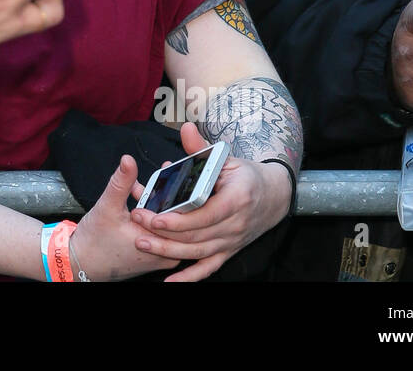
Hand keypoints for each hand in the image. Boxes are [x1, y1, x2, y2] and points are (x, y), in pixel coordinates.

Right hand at [68, 154, 182, 280]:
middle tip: (155, 177)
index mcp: (157, 243)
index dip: (174, 188)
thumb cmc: (94, 242)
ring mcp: (162, 257)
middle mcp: (165, 254)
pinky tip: (140, 205)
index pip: (180, 213)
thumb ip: (120, 182)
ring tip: (140, 191)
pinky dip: (156, 217)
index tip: (167, 171)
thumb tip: (128, 161)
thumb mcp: (106, 207)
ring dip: (159, 206)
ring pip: (171, 226)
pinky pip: (164, 233)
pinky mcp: (157, 257)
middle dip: (165, 195)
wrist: (83, 264)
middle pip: (178, 219)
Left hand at [127, 123, 290, 281]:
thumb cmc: (245, 175)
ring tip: (142, 243)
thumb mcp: (226, 159)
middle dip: (165, 233)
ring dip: (169, 251)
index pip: (204, 215)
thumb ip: (202, 149)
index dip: (179, 220)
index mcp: (236, 199)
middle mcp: (235, 225)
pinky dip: (189, 278)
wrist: (274, 197)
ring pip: (197, 252)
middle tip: (138, 224)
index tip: (155, 217)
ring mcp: (232, 241)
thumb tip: (186, 128)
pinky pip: (208, 268)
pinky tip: (169, 283)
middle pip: (196, 235)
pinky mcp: (229, 251)